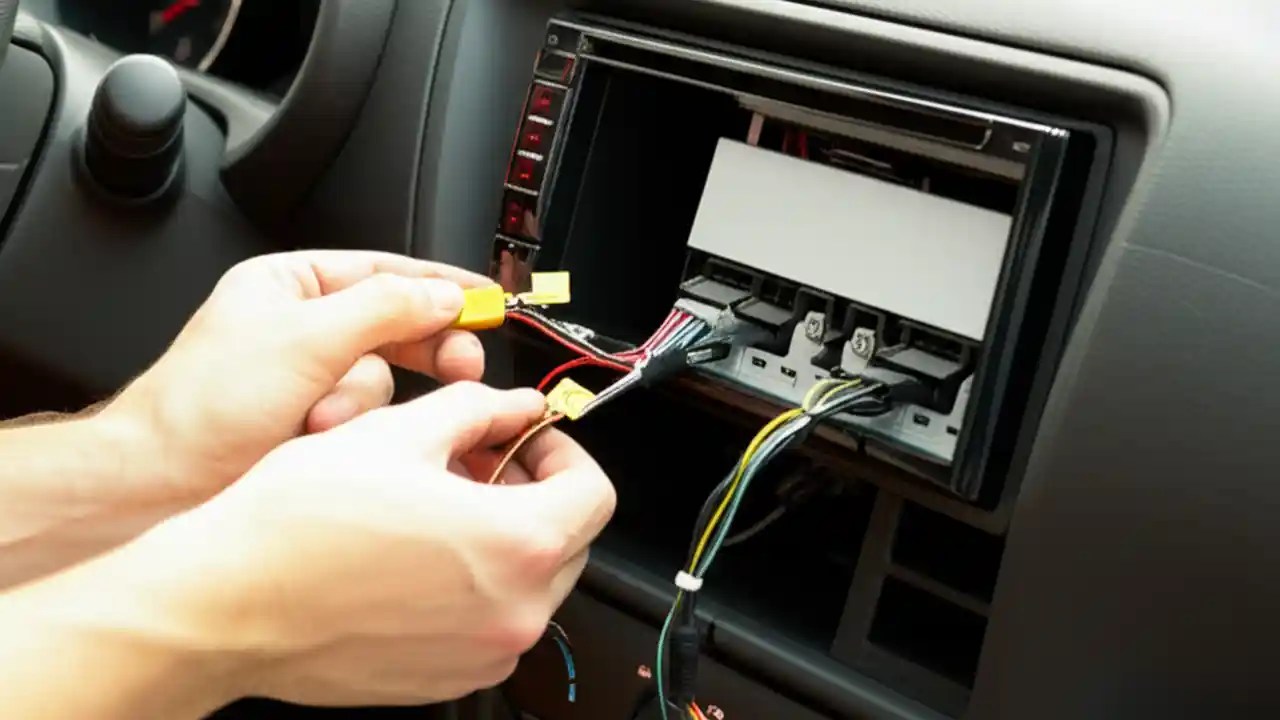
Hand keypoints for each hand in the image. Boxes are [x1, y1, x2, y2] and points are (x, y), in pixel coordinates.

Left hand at [103, 250, 492, 502]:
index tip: (488, 299)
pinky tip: (317, 435)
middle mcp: (305, 327)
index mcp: (292, 285)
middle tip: (464, 363)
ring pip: (385, 378)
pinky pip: (368, 417)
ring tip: (323, 417)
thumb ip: (385, 310)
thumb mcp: (305, 339)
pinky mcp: (318, 424)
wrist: (159, 484)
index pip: (385, 272)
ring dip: (360, 401)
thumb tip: (444, 295)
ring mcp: (312, 378)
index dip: (440, 283)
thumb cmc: (203, 407)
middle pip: (396, 325)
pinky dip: (349, 427)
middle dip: (423, 348)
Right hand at [122, 381, 616, 707]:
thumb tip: (515, 407)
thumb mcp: (398, 432)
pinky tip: (417, 551)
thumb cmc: (297, 523)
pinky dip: (474, 583)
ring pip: (529, 582)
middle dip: (533, 490)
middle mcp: (514, 613)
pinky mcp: (446, 678)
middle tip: (477, 459)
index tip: (525, 436)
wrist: (224, 603)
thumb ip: (479, 411)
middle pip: (568, 539)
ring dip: (503, 536)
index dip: (561, 449)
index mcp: (517, 545)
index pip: (595, 492)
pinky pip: (489, 623)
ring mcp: (481, 655)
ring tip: (438, 503)